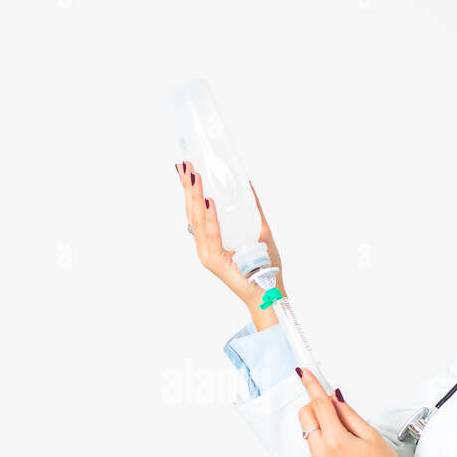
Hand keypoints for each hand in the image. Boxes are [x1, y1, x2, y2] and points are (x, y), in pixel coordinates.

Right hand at [176, 161, 284, 309]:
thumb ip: (253, 210)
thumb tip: (247, 185)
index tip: (188, 169)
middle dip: (189, 188)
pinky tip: (208, 202)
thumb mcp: (259, 230)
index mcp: (211, 239)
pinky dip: (210, 218)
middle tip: (187, 165)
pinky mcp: (215, 262)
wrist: (269, 292)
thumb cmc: (264, 266)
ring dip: (196, 197)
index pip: (197, 210)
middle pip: (193, 212)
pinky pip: (212, 236)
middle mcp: (205, 246)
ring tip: (195, 176)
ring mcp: (208, 255)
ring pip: (198, 221)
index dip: (191, 190)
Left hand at [297, 367, 410, 456]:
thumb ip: (349, 414)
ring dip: (321, 427)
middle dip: (316, 407)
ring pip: (309, 434)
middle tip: (336, 410)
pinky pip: (314, 451)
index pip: (319, 404)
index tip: (303, 373)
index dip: (311, 385)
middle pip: (306, 417)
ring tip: (346, 437)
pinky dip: (323, 444)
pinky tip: (344, 452)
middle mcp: (321, 454)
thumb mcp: (371, 435)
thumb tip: (335, 399)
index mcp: (335, 441)